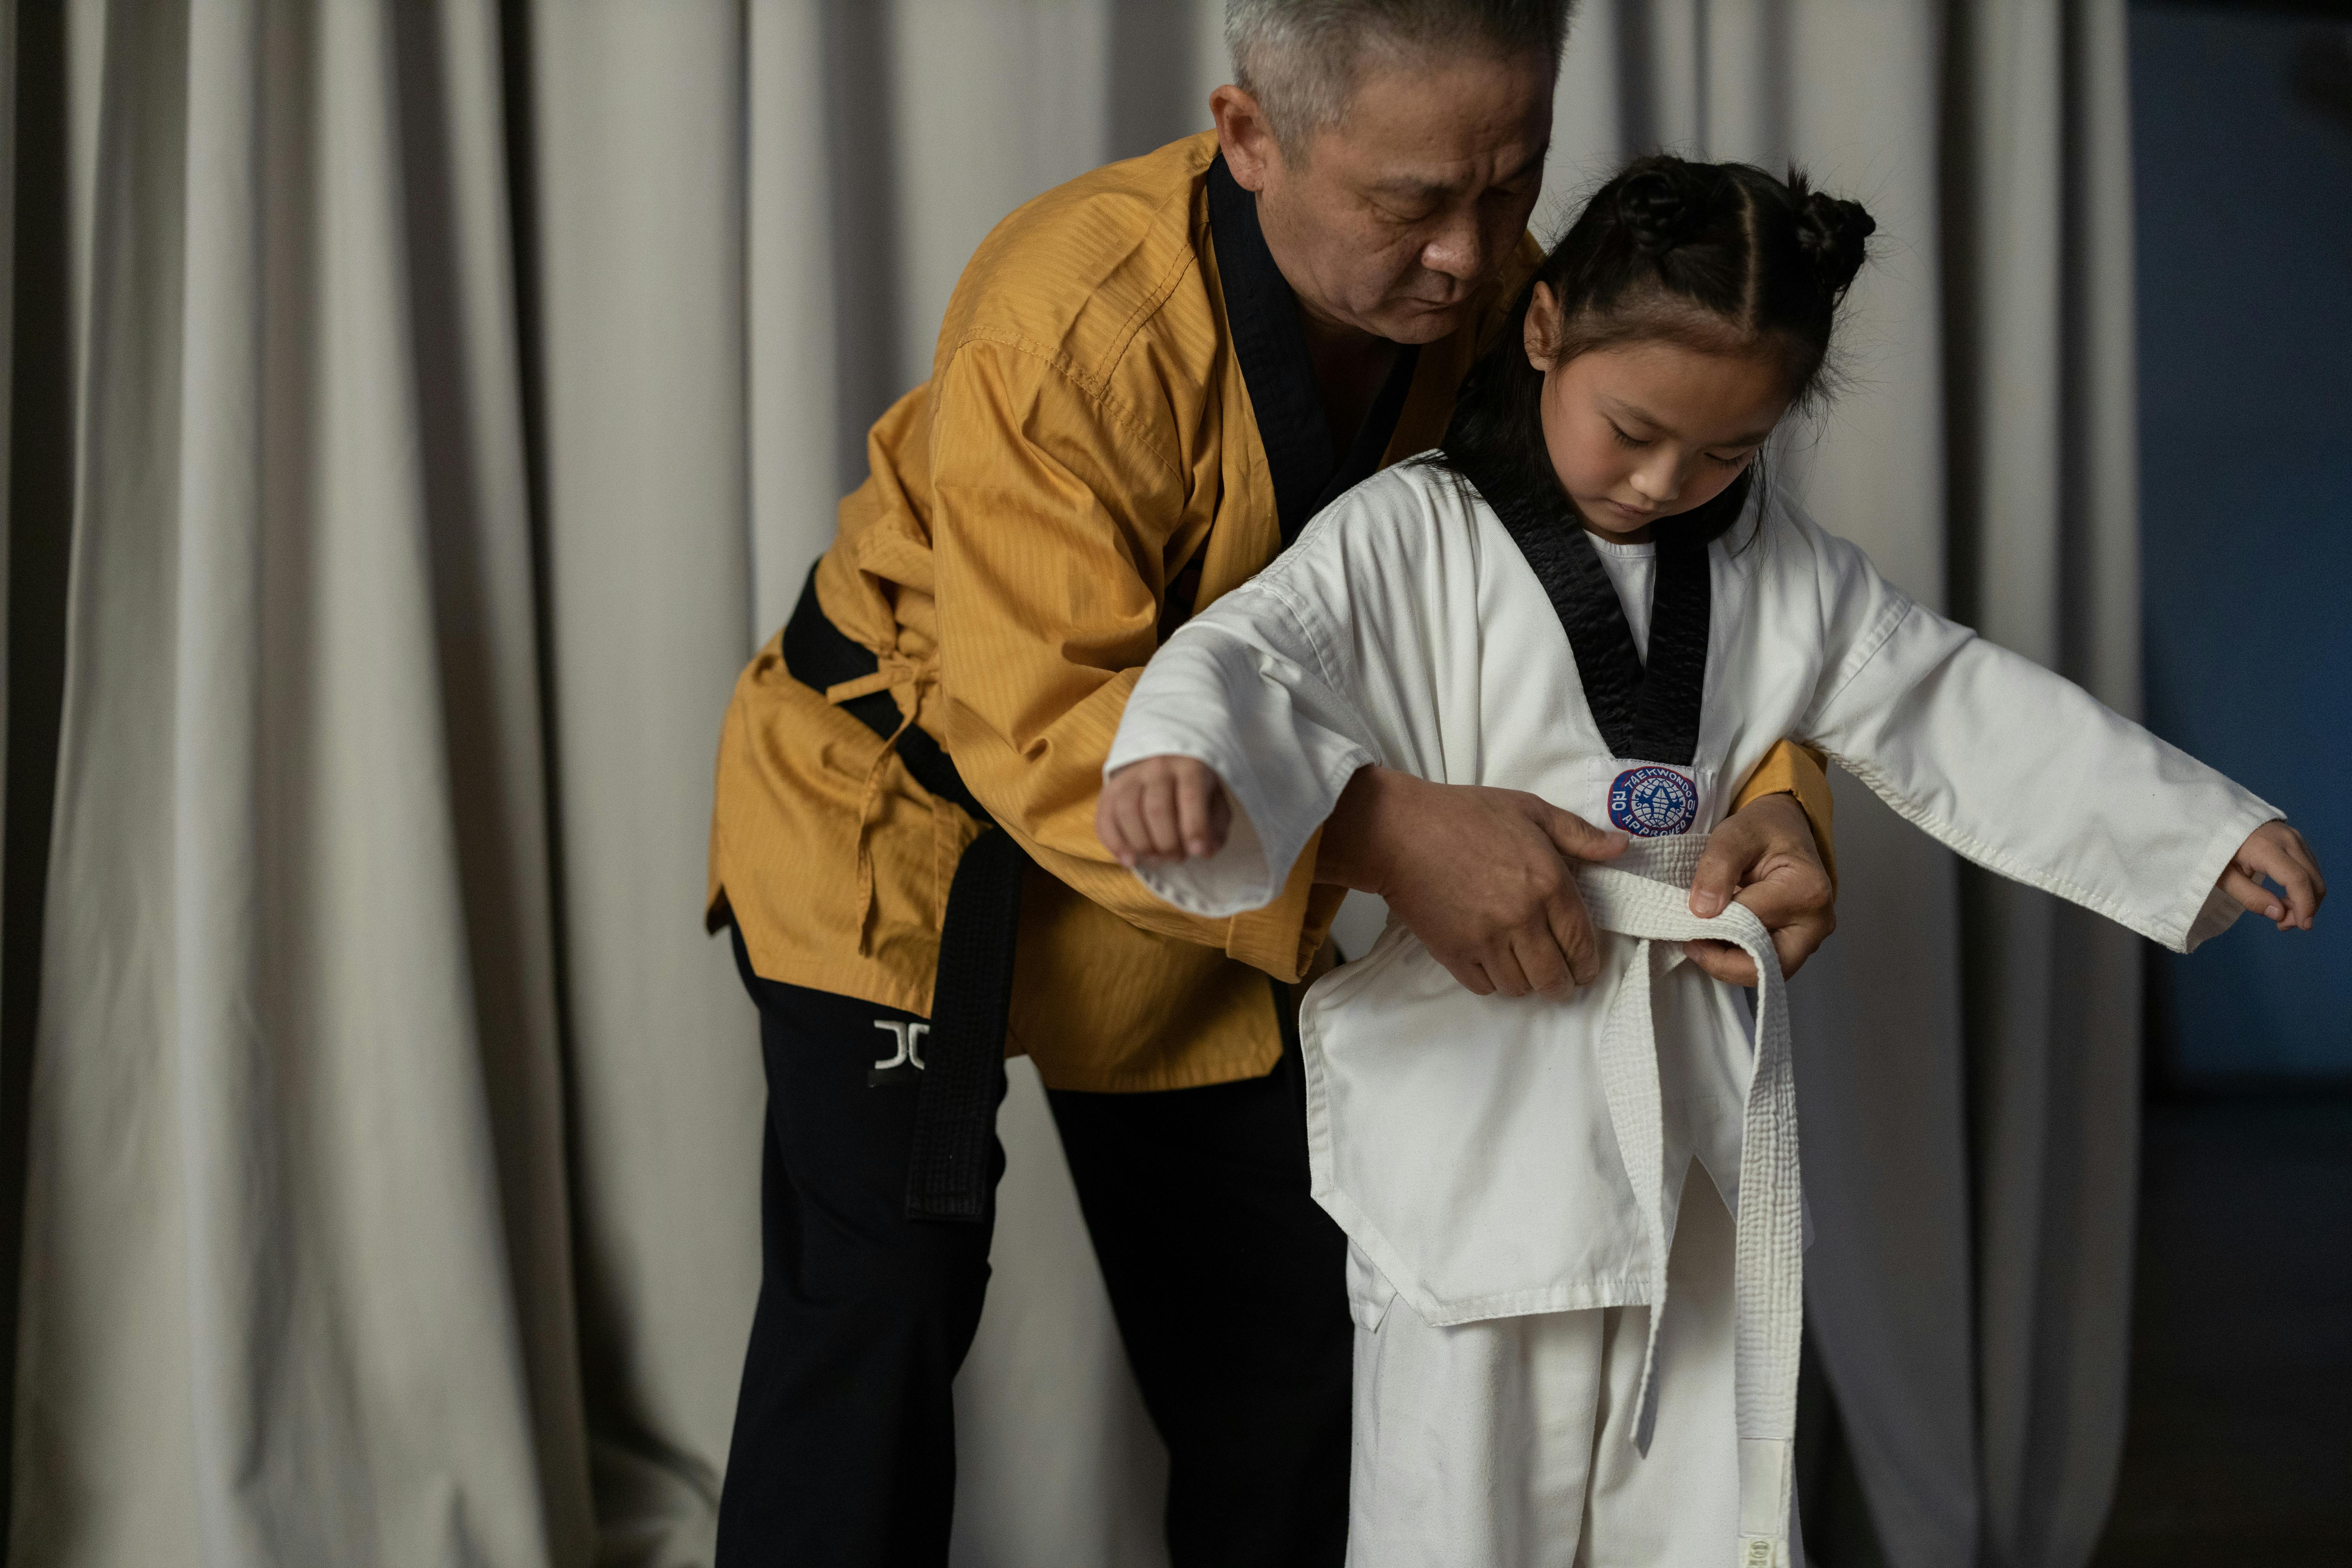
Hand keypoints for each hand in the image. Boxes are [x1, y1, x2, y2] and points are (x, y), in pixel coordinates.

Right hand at [1097, 755, 1231, 866]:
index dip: (1194, 828)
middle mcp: (1157, 767)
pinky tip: (1129, 860)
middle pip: (1156, 809)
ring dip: (1143, 845)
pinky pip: (1105, 818)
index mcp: (1189, 766)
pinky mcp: (1110, 790)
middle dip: (1168, 844)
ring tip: (1157, 859)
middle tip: (1177, 858)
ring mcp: (1130, 777)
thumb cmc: (1193, 788)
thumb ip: (1216, 825)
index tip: (1198, 852)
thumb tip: (1206, 851)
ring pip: (1128, 813)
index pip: (1190, 797)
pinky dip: (1115, 844)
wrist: (1163, 761)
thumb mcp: (1214, 800)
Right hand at [1316, 766, 1628, 998]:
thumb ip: (1578, 834)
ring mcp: (1486, 941)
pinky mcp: (1454, 953)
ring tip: (1524, 969)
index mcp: (1548, 884)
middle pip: (1554, 978)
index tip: (1585, 969)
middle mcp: (1522, 919)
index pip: (1581, 944)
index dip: (1588, 965)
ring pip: (1520, 988)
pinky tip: (1492, 963)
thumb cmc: (1465, 815)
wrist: (1398, 831)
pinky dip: (1493, 981)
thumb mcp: (1529, 811)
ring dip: (1527, 983)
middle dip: (1562, 985)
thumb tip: (1621, 847)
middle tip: (1559, 980)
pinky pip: (1485, 987)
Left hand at [1681, 792, 1836, 985]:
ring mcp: (1811, 937)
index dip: (1714, 928)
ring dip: (1728, 962)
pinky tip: (1716, 940)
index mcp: (1806, 890)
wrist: (1784, 829)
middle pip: (1767, 964)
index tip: (1685, 918)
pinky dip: (1738, 957)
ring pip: (1766, 970)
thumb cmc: (1762, 829)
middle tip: (1690, 943)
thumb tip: (1702, 911)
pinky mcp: (1798, 943)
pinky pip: (1766, 963)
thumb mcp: (1734, 834)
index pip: (1751, 924)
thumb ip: (1717, 868)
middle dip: (1723, 962)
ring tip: (1700, 939)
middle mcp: (1817, 921)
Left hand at [2218, 820, 2323, 930]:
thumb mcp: (2223, 877)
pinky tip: (2286, 898)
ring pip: (2315, 875)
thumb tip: (2279, 914)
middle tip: (2284, 924)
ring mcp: (2295, 837)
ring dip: (2306, 898)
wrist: (2217, 821)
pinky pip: (2310, 868)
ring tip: (2282, 912)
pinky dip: (2305, 887)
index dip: (2304, 905)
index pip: (2297, 879)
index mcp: (2267, 847)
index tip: (2302, 926)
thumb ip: (2250, 897)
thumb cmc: (2215, 849)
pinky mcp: (2297, 839)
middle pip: (2312, 879)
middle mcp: (2288, 840)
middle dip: (2306, 906)